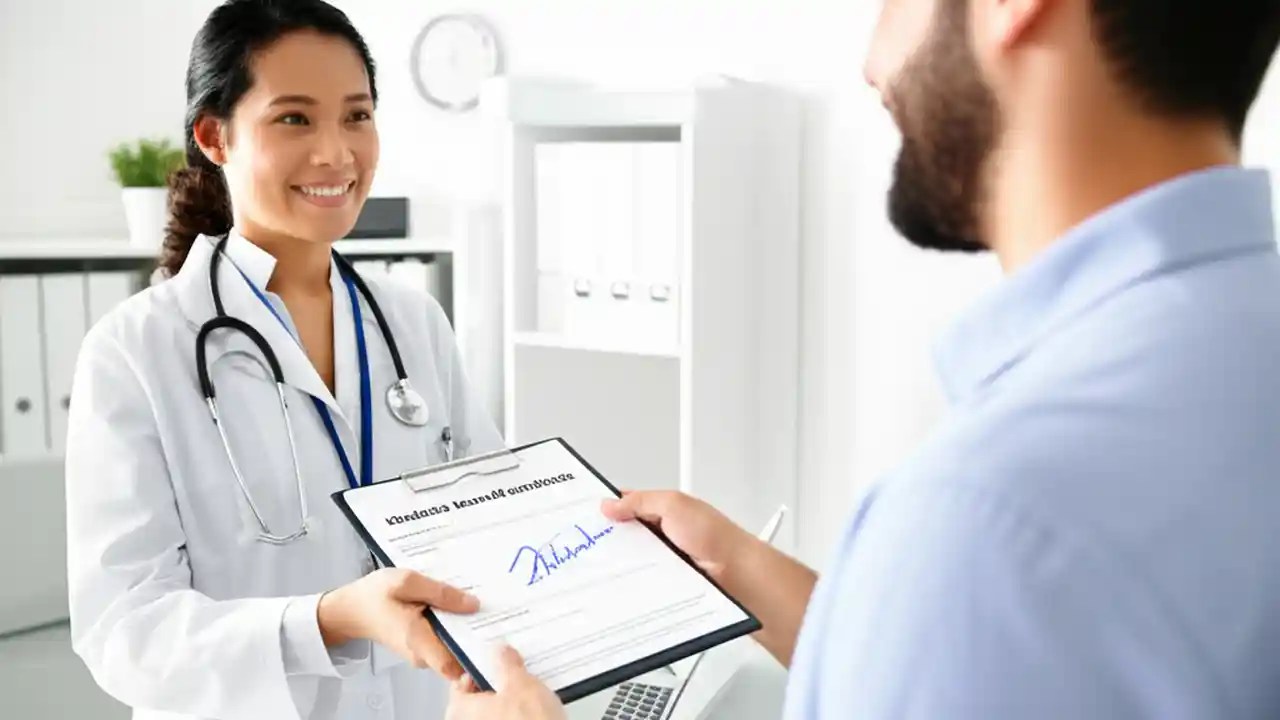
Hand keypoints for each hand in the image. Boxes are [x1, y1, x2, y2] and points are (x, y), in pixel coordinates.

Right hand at [317, 567, 478, 678]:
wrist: (351, 608)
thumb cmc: (374, 595)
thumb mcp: (407, 582)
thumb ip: (440, 593)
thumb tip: (472, 604)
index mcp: (418, 640)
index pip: (453, 666)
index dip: (475, 655)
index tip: (492, 634)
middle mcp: (422, 653)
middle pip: (459, 654)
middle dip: (476, 634)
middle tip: (491, 609)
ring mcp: (422, 653)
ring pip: (453, 646)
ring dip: (465, 626)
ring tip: (475, 601)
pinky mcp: (423, 647)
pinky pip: (445, 640)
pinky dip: (454, 625)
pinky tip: (457, 605)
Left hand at [446, 645, 565, 719]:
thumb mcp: (520, 683)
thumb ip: (506, 664)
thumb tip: (500, 653)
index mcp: (459, 711)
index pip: (460, 683)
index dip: (478, 668)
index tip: (495, 660)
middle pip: (478, 700)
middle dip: (497, 687)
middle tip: (517, 676)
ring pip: (494, 715)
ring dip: (509, 705)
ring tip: (532, 696)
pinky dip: (518, 718)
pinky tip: (536, 714)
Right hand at [601, 490, 755, 582]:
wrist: (735, 572)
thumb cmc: (714, 535)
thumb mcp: (673, 504)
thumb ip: (640, 501)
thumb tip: (610, 504)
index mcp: (662, 508)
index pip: (626, 503)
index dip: (607, 507)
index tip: (585, 515)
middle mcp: (660, 532)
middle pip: (623, 534)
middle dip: (608, 538)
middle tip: (590, 543)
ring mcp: (661, 557)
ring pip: (629, 559)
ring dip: (621, 562)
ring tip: (607, 564)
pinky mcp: (663, 579)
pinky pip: (640, 579)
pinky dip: (632, 580)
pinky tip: (625, 582)